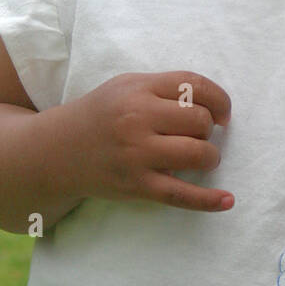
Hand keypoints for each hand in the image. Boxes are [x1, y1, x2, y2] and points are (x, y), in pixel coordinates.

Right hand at [58, 71, 231, 211]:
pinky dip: (208, 200)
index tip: (223, 113)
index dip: (219, 99)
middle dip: (208, 130)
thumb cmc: (102, 115)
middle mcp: (137, 119)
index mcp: (138, 89)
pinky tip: (227, 200)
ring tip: (199, 157)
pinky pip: (181, 194)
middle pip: (200, 120)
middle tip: (197, 136)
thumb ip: (166, 89)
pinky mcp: (137, 185)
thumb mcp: (127, 86)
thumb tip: (215, 107)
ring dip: (209, 157)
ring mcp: (137, 154)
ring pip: (198, 153)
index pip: (194, 85)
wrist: (56, 151)